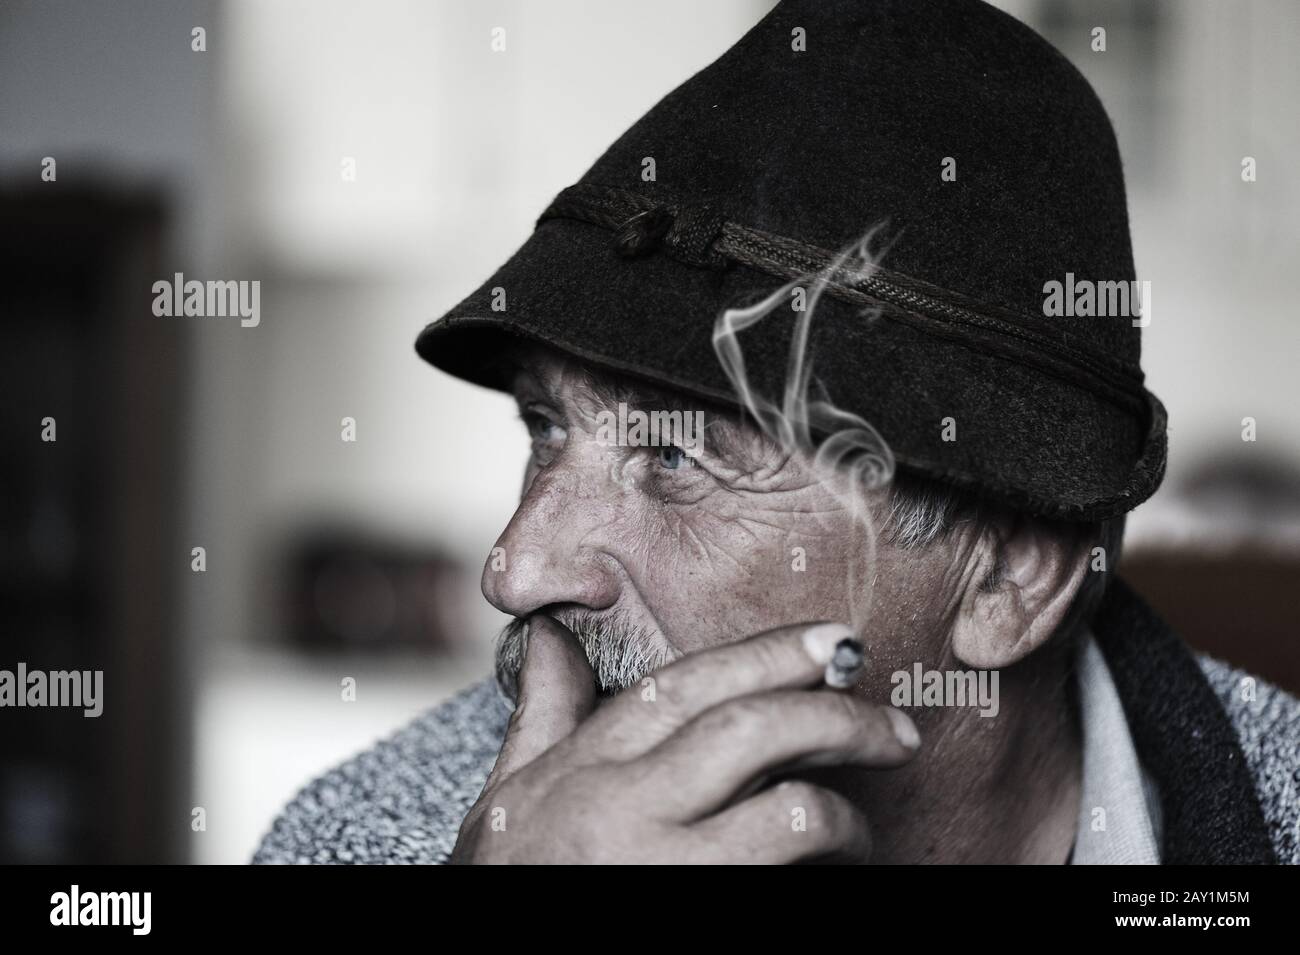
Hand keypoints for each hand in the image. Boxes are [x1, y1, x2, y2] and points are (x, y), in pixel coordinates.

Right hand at [450, 616, 920, 862]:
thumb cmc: (509, 883)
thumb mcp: (510, 794)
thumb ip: (545, 713)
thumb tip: (550, 632)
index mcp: (583, 765)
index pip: (688, 685)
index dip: (770, 654)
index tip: (834, 642)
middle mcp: (620, 808)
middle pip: (748, 731)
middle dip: (834, 717)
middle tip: (893, 727)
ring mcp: (658, 870)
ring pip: (783, 813)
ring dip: (840, 813)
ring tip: (861, 828)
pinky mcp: (693, 917)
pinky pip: (780, 885)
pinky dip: (819, 874)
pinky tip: (833, 876)